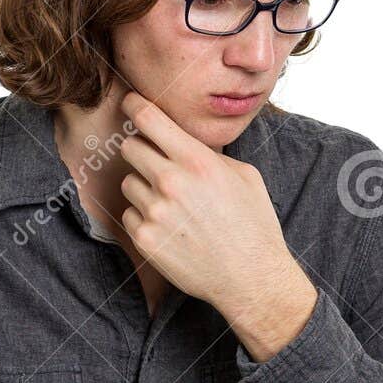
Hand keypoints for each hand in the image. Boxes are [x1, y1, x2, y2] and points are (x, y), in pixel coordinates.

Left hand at [117, 91, 315, 359]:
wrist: (251, 278)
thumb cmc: (253, 225)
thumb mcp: (244, 176)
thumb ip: (208, 154)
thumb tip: (182, 140)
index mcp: (197, 161)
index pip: (149, 119)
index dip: (135, 106)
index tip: (130, 104)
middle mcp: (171, 182)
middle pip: (129, 147)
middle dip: (141, 152)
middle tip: (157, 166)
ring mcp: (155, 212)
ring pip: (128, 183)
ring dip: (143, 189)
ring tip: (172, 207)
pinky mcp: (144, 238)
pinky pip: (129, 214)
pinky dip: (143, 219)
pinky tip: (169, 229)